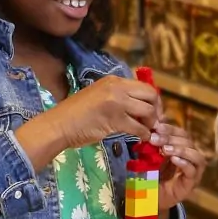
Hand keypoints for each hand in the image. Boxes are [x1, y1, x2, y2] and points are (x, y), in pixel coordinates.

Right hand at [19, 72, 158, 169]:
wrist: (60, 124)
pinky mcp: (115, 119)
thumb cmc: (77, 113)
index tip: (153, 112)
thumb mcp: (100, 96)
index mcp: (114, 80)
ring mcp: (117, 102)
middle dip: (157, 110)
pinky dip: (144, 134)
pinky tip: (142, 138)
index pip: (144, 86)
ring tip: (148, 130)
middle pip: (151, 95)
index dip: (153, 100)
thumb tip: (139, 106)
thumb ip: (119, 97)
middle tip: (154, 122)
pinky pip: (138, 127)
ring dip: (151, 124)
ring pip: (148, 111)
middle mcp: (117, 87)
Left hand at [151, 119, 205, 212]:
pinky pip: (193, 171)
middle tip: (156, 139)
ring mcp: (192, 172)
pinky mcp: (191, 184)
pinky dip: (185, 163)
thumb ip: (152, 144)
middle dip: (172, 138)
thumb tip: (152, 126)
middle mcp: (189, 158)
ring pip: (196, 156)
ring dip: (181, 150)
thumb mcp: (148, 157)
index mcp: (180, 149)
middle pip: (189, 142)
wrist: (147, 200)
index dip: (171, 129)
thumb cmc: (149, 177)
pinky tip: (174, 160)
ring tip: (165, 150)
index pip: (181, 133)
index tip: (157, 127)